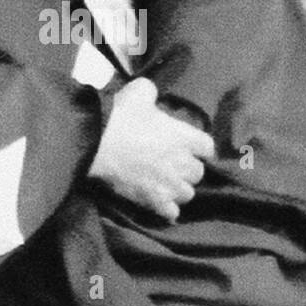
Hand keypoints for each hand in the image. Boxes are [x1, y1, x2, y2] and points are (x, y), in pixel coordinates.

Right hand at [88, 76, 213, 221]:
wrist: (97, 143)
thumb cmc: (121, 116)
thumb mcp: (139, 92)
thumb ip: (152, 92)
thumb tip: (151, 94)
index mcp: (184, 137)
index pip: (207, 147)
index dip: (198, 146)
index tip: (187, 144)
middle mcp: (183, 164)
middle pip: (198, 173)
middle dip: (187, 168)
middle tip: (171, 162)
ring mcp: (170, 186)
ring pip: (187, 194)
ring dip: (178, 188)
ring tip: (165, 183)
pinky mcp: (154, 201)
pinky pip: (171, 213)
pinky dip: (166, 209)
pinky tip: (157, 201)